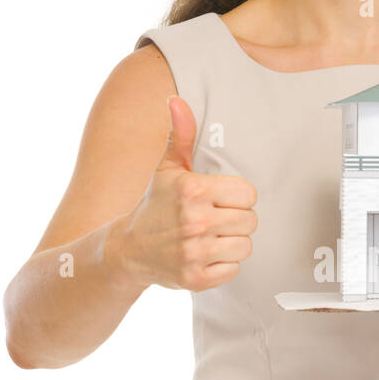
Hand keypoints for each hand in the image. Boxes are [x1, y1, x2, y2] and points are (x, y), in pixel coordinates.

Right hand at [115, 95, 257, 291]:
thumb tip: (176, 100)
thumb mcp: (166, 168)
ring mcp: (194, 252)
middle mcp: (195, 221)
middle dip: (236, 220)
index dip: (236, 197)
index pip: (249, 194)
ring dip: (231, 244)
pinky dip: (223, 266)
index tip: (218, 200)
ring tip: (209, 238)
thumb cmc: (154, 205)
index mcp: (194, 190)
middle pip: (251, 221)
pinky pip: (233, 270)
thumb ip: (179, 135)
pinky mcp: (196, 278)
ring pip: (245, 246)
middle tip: (214, 220)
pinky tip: (204, 256)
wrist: (126, 250)